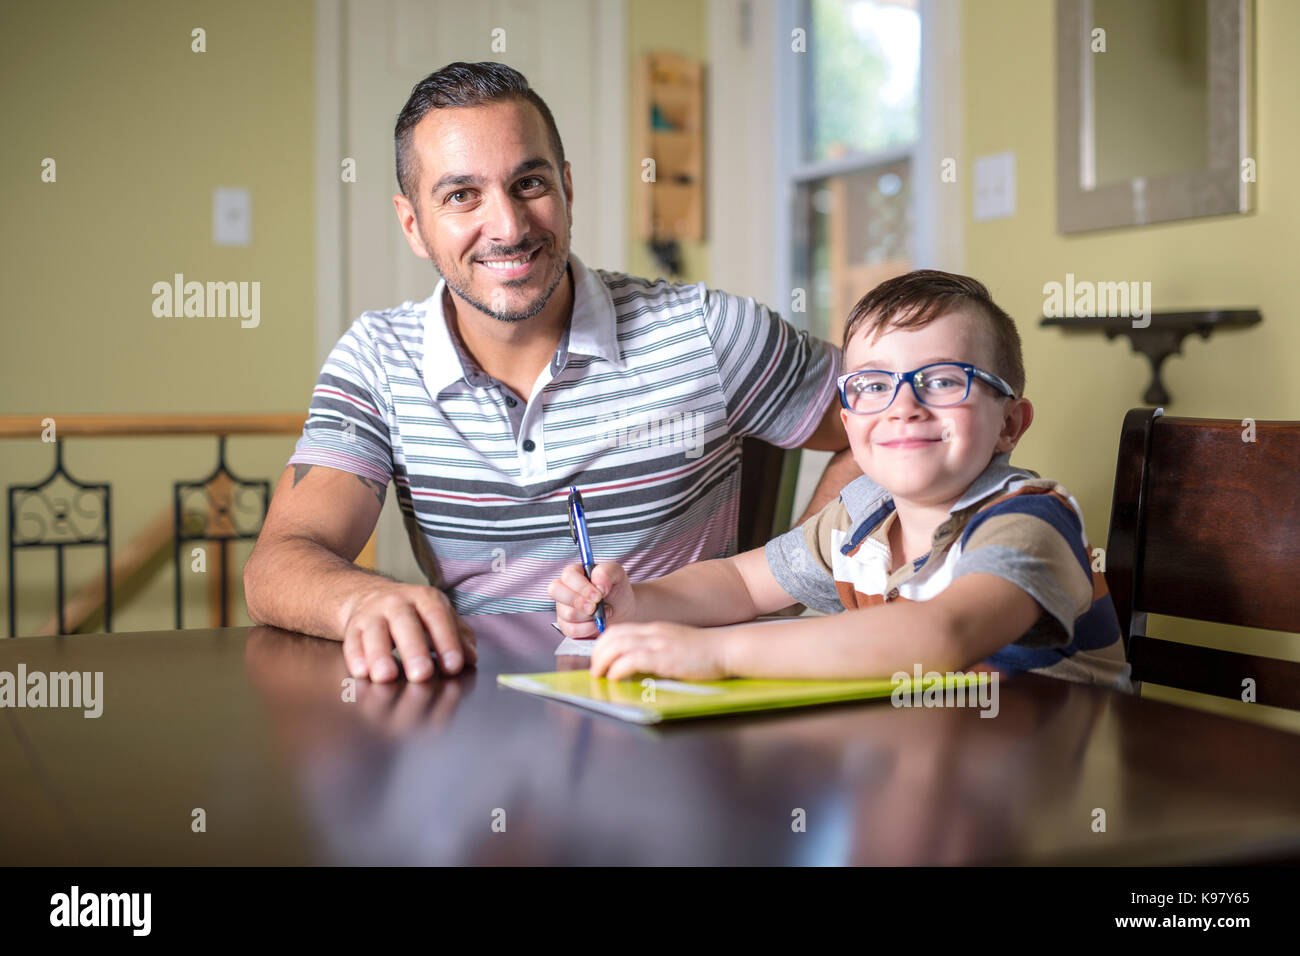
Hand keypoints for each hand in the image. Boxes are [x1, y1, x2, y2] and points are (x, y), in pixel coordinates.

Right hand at [339, 583, 475, 682]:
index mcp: (425, 598)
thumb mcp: (439, 617)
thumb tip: (471, 657)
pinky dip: (355, 657)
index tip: (454, 666)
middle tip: (421, 674)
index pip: (438, 617)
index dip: (447, 641)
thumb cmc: (413, 613)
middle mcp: (398, 602)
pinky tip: (361, 673)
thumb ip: (458, 636)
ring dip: (380, 655)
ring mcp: (373, 614)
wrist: (368, 596)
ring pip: (375, 632)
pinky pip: (352, 641)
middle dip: (414, 650)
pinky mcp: (353, 627)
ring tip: (386, 676)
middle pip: (405, 623)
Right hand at [548, 561, 635, 637]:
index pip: (568, 575)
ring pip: (567, 613)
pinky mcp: (566, 626)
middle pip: (555, 591)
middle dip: (578, 601)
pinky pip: (571, 629)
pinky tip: (598, 623)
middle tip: (595, 606)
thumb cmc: (616, 590)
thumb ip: (607, 571)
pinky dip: (588, 628)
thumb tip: (597, 582)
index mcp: (574, 573)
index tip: (599, 595)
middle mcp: (565, 589)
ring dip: (589, 616)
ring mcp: (563, 608)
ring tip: (603, 612)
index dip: (582, 586)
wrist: (623, 610)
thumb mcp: (617, 574)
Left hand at [589, 621, 729, 681]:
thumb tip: (637, 665)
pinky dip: (618, 669)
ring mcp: (658, 644)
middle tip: (595, 669)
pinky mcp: (664, 658)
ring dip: (602, 661)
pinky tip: (615, 678)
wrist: (725, 648)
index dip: (602, 644)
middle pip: (612, 636)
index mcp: (654, 630)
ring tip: (600, 675)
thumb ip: (656, 651)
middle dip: (597, 653)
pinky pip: (631, 659)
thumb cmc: (703, 652)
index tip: (599, 659)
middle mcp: (653, 633)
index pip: (618, 630)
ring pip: (617, 646)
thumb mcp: (674, 646)